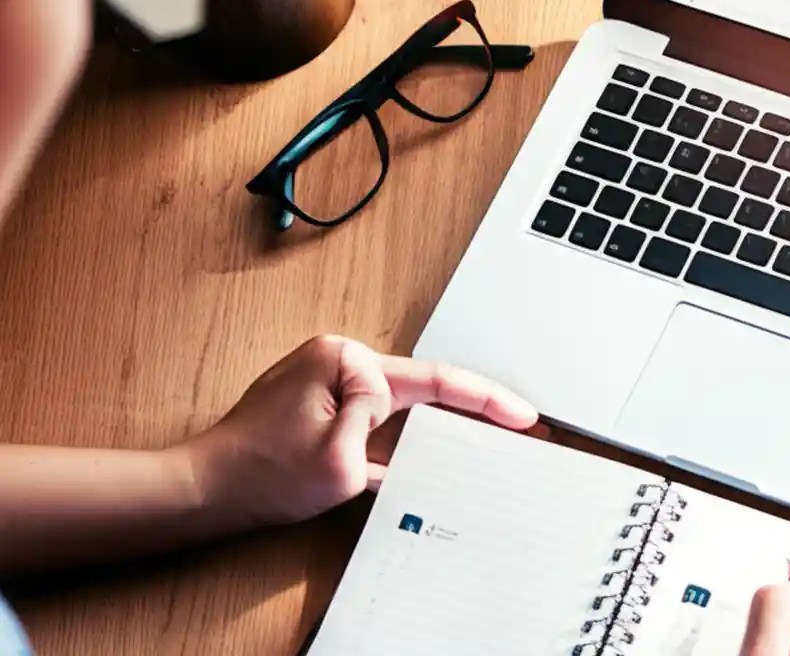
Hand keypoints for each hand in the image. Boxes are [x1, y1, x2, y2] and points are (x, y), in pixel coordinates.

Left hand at [178, 335, 536, 528]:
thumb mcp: (338, 457)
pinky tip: (435, 453)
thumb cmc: (259, 474)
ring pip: (404, 406)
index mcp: (342, 361)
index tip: (519, 414)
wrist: (207, 490)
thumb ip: (378, 418)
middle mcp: (337, 364)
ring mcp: (329, 387)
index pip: (430, 378)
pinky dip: (408, 438)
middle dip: (471, 404)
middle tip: (517, 422)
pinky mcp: (322, 411)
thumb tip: (395, 405)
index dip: (482, 398)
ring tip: (486, 436)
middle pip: (421, 386)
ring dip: (441, 423)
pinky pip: (379, 422)